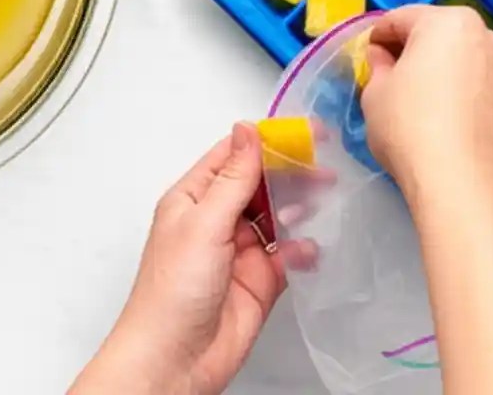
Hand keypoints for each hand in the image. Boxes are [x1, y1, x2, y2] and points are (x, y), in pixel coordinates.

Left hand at [70, 124, 312, 394]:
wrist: (174, 360)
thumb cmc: (170, 295)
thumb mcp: (203, 224)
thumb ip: (232, 178)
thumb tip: (246, 132)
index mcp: (193, 199)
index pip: (233, 156)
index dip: (266, 140)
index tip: (302, 132)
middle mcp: (216, 221)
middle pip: (260, 183)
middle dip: (290, 172)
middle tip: (322, 164)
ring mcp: (238, 251)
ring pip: (277, 216)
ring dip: (299, 206)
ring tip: (322, 196)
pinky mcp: (259, 281)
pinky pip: (288, 255)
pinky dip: (302, 249)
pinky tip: (309, 248)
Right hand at [360, 5, 492, 197]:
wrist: (462, 182)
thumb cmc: (409, 127)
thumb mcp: (376, 93)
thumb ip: (379, 65)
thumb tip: (385, 58)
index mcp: (450, 23)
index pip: (402, 18)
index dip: (378, 37)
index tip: (368, 57)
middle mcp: (489, 37)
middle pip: (442, 36)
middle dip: (417, 52)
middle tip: (394, 79)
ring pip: (468, 62)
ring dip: (447, 73)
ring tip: (427, 105)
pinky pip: (485, 90)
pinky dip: (468, 96)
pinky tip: (452, 124)